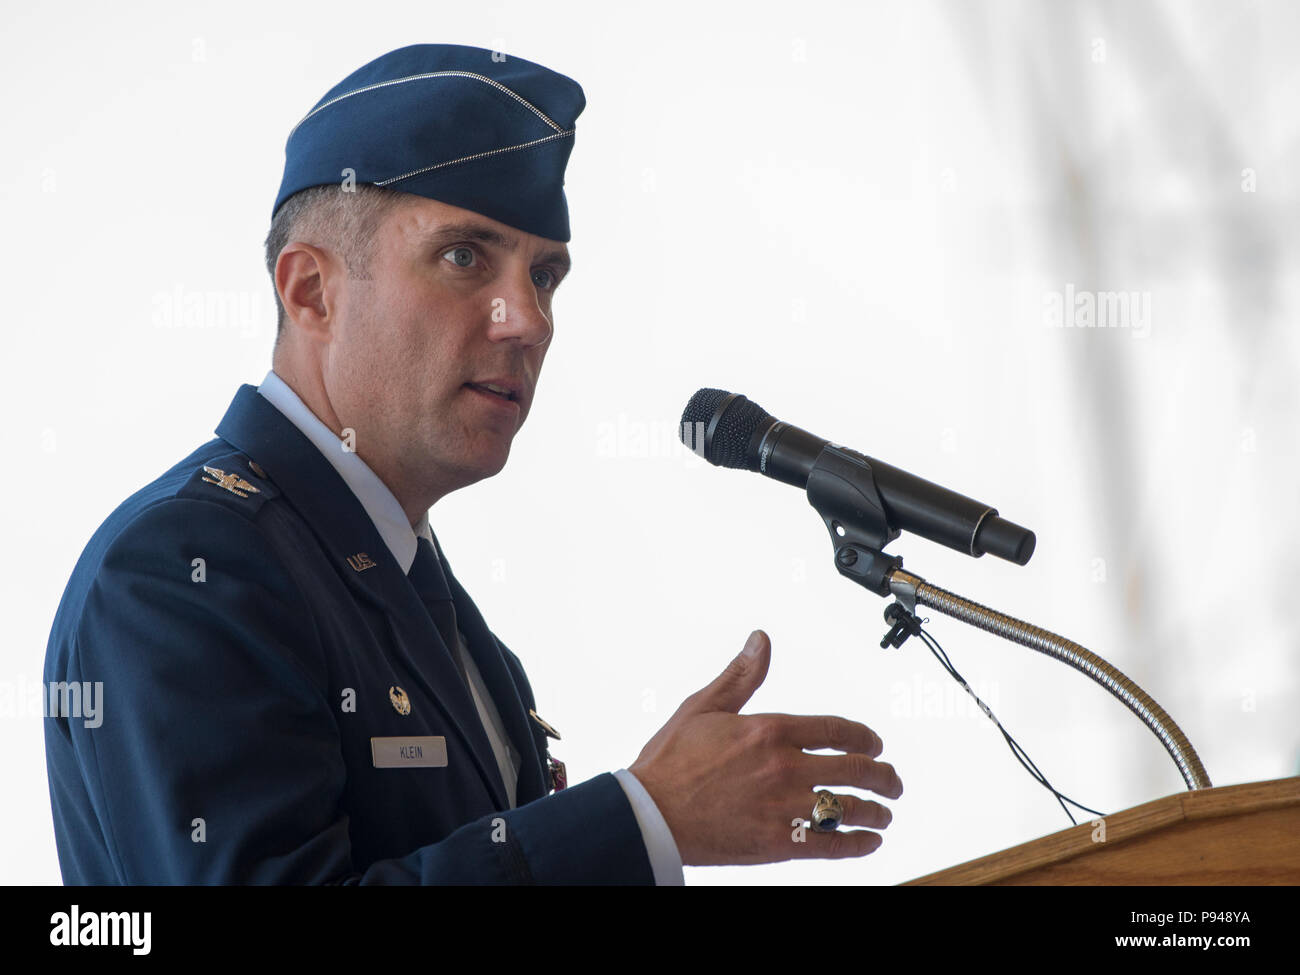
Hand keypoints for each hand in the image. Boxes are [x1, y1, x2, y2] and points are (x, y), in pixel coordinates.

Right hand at [629, 629, 902, 866]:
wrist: (650, 814)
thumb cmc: (670, 761)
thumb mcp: (704, 707)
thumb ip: (740, 676)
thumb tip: (760, 641)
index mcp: (769, 731)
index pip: (837, 731)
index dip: (865, 738)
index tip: (875, 744)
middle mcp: (784, 768)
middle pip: (855, 769)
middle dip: (884, 776)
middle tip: (892, 780)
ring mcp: (784, 808)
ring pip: (849, 808)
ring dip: (876, 811)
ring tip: (884, 814)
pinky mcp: (778, 843)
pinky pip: (831, 844)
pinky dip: (856, 843)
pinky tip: (867, 841)